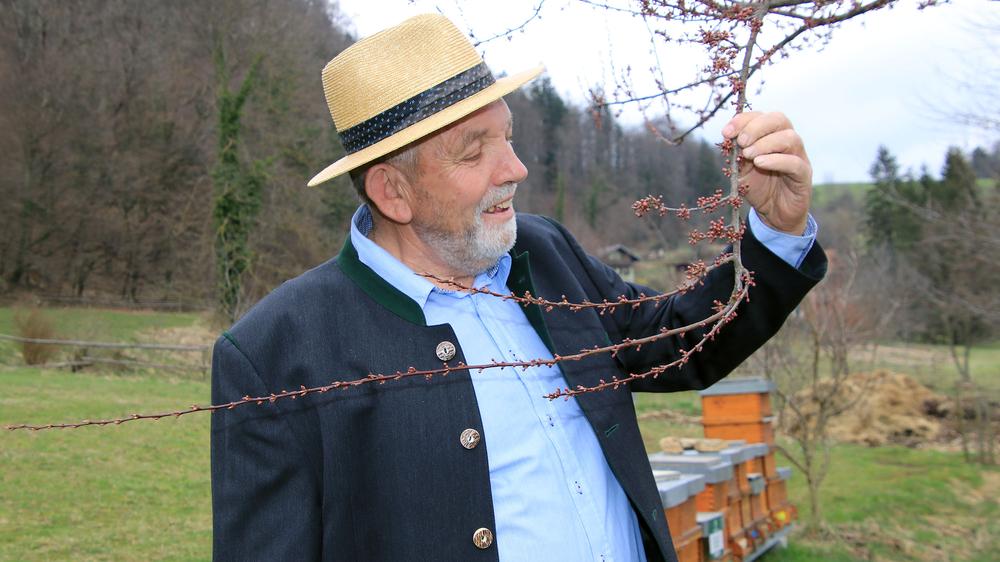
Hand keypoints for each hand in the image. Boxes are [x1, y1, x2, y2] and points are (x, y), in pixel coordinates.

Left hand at [722, 111, 811, 234]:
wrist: (774, 214)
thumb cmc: (759, 187)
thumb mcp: (742, 170)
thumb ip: (737, 154)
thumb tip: (729, 137)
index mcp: (772, 135)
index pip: (761, 116)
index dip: (743, 120)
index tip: (726, 132)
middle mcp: (788, 141)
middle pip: (779, 119)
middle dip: (756, 127)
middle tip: (741, 142)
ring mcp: (799, 156)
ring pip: (790, 138)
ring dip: (765, 144)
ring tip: (748, 155)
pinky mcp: (804, 174)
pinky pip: (794, 163)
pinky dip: (775, 160)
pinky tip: (760, 163)